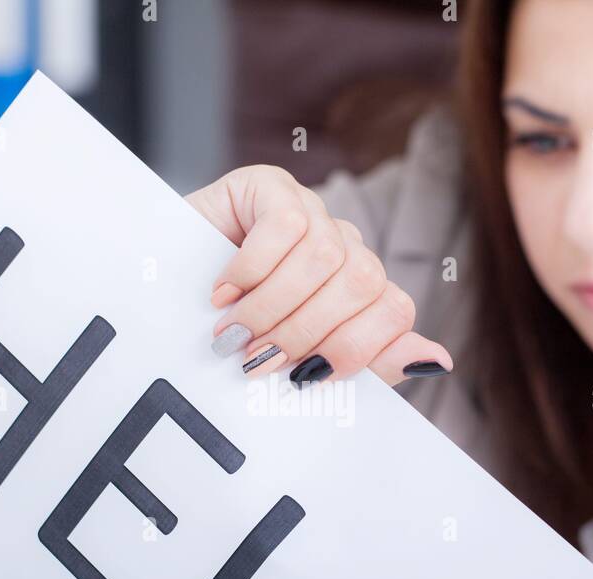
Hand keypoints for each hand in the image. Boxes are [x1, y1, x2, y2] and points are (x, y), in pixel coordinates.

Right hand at [185, 165, 452, 386]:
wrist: (154, 294)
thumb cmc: (225, 335)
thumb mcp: (294, 358)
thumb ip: (367, 358)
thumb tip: (437, 360)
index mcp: (358, 289)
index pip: (395, 309)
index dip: (354, 348)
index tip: (305, 378)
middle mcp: (342, 245)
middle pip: (363, 283)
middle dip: (306, 334)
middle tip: (256, 360)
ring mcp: (309, 210)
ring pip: (324, 258)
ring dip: (272, 308)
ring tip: (231, 332)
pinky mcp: (269, 186)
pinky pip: (285, 225)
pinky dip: (250, 270)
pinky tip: (220, 292)